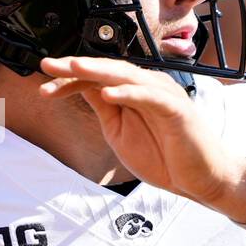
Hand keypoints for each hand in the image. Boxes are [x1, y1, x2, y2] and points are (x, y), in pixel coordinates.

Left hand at [38, 55, 245, 222]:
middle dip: (76, 67)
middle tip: (48, 65)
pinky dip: (128, 93)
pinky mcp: (176, 110)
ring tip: (73, 68)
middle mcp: (148, 87)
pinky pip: (149, 97)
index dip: (70, 79)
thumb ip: (105, 108)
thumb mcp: (121, 132)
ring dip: (98, 71)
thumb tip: (81, 88)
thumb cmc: (165, 156)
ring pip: (127, 76)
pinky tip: (108, 93)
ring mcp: (163, 95)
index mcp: (134, 92)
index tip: (45, 84)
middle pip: (108, 71)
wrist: (200, 180)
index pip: (98, 78)